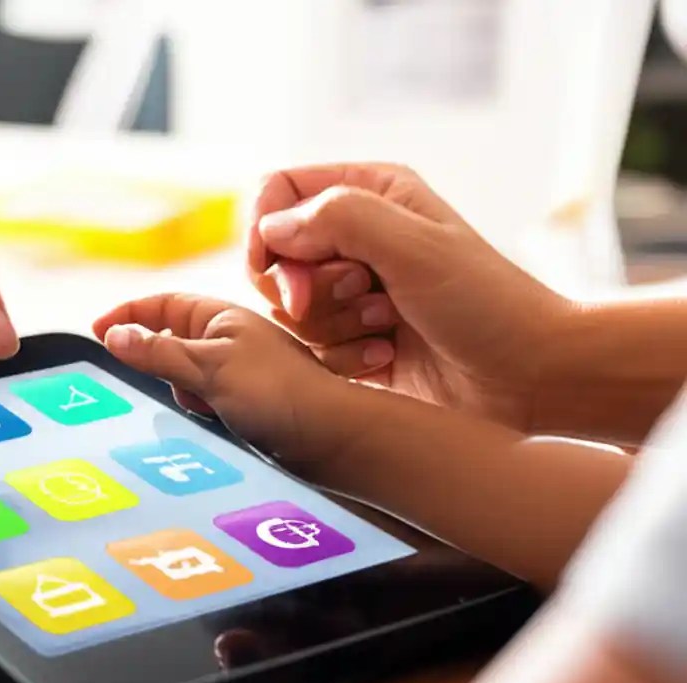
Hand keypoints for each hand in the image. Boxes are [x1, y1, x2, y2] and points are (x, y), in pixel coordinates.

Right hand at [93, 294, 349, 462]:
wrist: (335, 440)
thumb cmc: (281, 394)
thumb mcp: (209, 368)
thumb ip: (158, 352)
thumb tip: (113, 335)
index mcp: (222, 316)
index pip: (161, 304)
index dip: (127, 313)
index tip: (96, 329)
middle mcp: (229, 340)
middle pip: (167, 345)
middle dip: (162, 368)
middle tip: (181, 388)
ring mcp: (237, 372)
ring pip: (184, 379)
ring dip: (186, 395)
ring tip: (213, 409)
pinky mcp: (245, 402)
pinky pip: (204, 402)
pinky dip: (202, 412)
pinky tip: (223, 424)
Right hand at [249, 163, 574, 429]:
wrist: (530, 378)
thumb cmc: (488, 305)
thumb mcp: (414, 245)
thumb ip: (338, 218)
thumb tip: (273, 229)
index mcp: (370, 193)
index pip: (277, 191)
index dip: (265, 229)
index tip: (275, 270)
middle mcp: (357, 238)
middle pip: (274, 255)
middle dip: (303, 285)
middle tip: (358, 295)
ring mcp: (353, 292)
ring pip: (288, 307)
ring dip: (331, 324)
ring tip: (386, 324)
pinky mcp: (352, 340)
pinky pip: (310, 349)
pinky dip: (342, 357)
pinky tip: (386, 357)